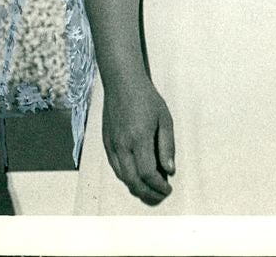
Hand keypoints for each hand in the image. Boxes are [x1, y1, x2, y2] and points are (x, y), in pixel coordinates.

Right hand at [101, 79, 175, 204]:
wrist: (122, 82)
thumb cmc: (146, 98)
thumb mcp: (164, 119)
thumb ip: (167, 147)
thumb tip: (169, 170)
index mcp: (139, 138)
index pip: (148, 173)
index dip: (159, 186)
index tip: (168, 188)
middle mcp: (122, 144)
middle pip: (133, 181)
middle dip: (148, 193)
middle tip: (160, 195)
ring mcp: (111, 144)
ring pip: (122, 176)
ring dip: (136, 187)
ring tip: (150, 189)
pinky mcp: (106, 142)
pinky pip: (114, 167)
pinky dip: (125, 176)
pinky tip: (136, 176)